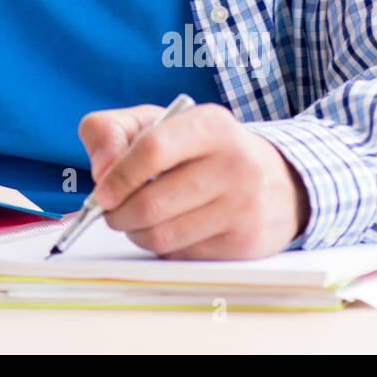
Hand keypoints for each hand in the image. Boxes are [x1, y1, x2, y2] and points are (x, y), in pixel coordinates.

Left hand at [79, 102, 309, 258]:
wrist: (275, 179)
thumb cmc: (201, 148)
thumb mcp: (157, 122)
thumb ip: (112, 131)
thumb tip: (100, 171)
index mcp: (210, 125)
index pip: (153, 150)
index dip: (119, 175)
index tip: (101, 192)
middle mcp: (234, 164)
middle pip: (152, 203)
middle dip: (118, 213)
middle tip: (111, 212)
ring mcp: (244, 207)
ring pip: (163, 235)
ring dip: (135, 233)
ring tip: (134, 220)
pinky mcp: (245, 243)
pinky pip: (182, 255)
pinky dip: (162, 247)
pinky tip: (168, 228)